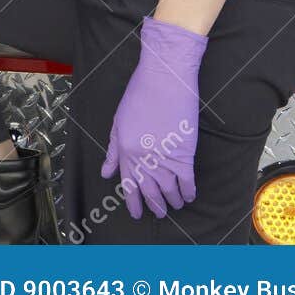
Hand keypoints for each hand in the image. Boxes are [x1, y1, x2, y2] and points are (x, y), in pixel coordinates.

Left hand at [101, 16, 207, 219]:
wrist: (164, 80)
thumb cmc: (139, 95)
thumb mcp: (118, 122)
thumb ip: (114, 150)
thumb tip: (106, 172)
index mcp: (125, 150)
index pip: (128, 184)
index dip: (133, 201)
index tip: (136, 213)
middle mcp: (143, 158)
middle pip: (149, 190)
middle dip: (154, 205)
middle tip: (158, 213)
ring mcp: (164, 158)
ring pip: (168, 189)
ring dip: (172, 201)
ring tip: (174, 206)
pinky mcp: (184, 154)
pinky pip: (186, 181)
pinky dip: (188, 191)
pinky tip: (188, 196)